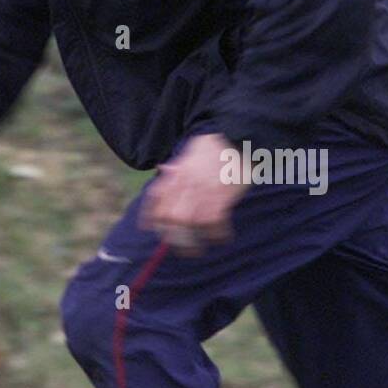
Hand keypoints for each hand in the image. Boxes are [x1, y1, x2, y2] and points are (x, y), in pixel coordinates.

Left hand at [139, 132, 247, 254]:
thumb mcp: (191, 151)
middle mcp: (185, 183)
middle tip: (180, 246)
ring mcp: (202, 190)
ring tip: (198, 250)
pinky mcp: (221, 196)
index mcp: (176, 173)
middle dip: (172, 236)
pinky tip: (222, 237)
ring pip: (188, 223)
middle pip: (170, 217)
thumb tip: (165, 169)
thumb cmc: (216, 145)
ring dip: (192, 241)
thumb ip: (178, 165)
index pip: (155, 198)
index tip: (149, 228)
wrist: (238, 136)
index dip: (150, 216)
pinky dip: (217, 234)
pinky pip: (213, 222)